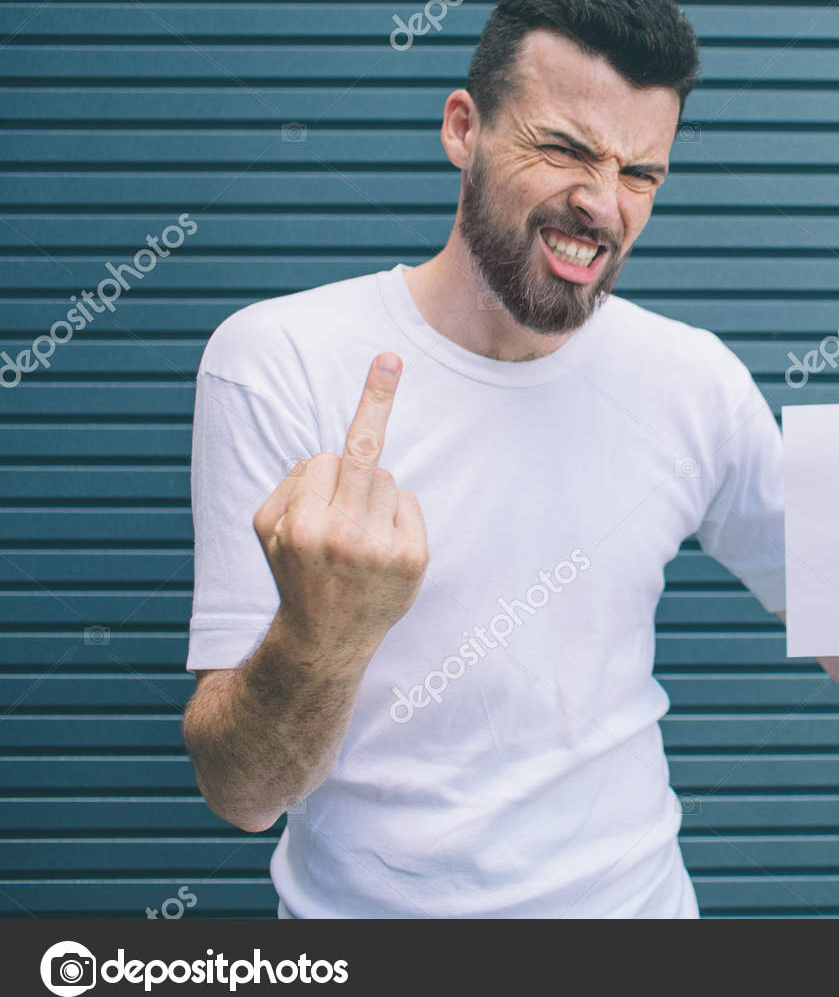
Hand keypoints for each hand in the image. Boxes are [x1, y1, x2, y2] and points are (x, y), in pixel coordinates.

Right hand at [252, 352, 428, 671]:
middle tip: (387, 357)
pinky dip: (396, 513)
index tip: (376, 366)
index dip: (323, 469)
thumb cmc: (295, 572)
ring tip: (354, 537)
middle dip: (373, 404)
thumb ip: (290, 483)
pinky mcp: (413, 559)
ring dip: (372, 493)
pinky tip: (379, 546)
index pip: (324, 459)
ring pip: (386, 478)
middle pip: (362, 453)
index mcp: (299, 525)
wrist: (324, 639)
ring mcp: (380, 549)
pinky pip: (409, 501)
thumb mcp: (266, 528)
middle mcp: (341, 536)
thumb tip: (329, 451)